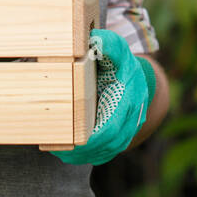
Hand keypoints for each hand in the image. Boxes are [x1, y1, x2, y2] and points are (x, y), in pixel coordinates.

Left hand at [50, 29, 154, 165]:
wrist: (138, 78)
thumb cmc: (121, 62)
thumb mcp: (116, 48)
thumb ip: (108, 44)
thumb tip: (95, 40)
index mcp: (130, 97)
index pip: (113, 125)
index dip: (94, 136)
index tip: (74, 140)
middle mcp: (133, 117)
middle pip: (110, 143)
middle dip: (84, 150)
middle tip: (57, 149)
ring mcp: (129, 129)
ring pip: (108, 150)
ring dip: (84, 155)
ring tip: (59, 152)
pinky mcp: (121, 137)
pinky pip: (106, 152)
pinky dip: (88, 156)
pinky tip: (69, 154)